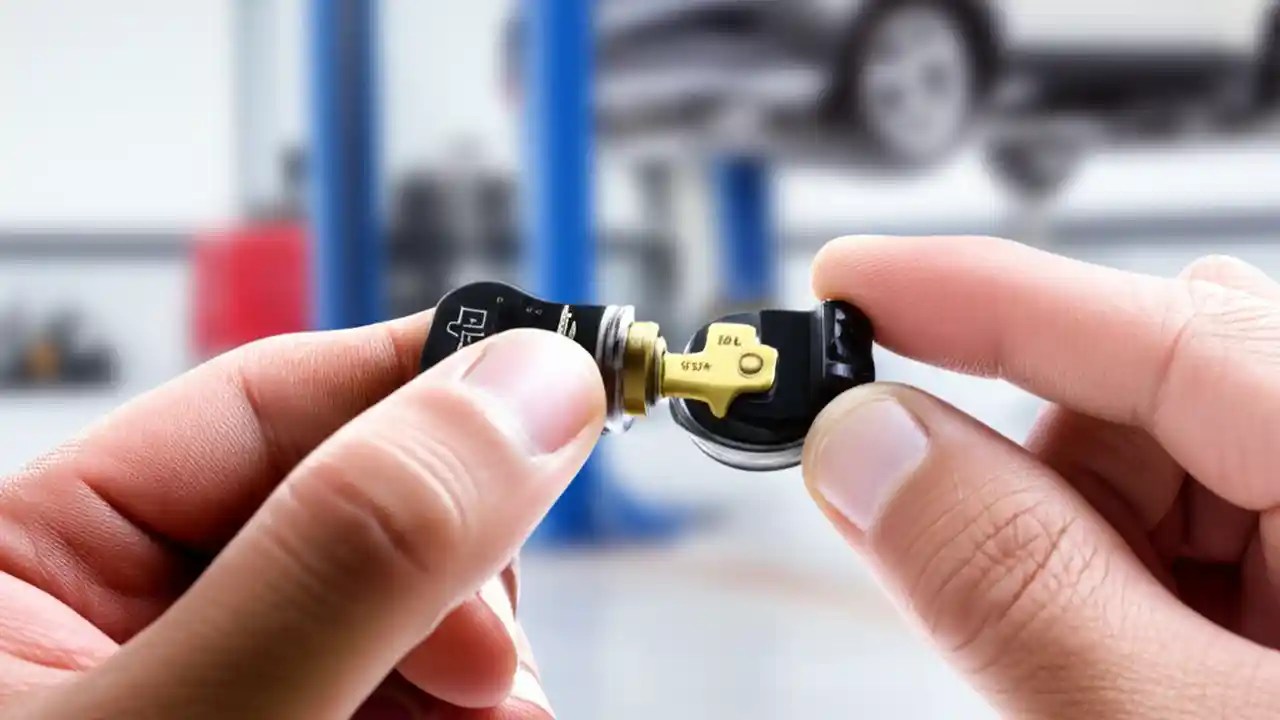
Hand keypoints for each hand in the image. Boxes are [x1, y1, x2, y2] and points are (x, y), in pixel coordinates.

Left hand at [0, 313, 603, 718]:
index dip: (432, 378)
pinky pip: (405, 686)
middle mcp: (127, 611)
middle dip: (457, 564)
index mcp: (39, 554)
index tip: (569, 377)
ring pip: (399, 602)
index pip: (268, 395)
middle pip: (357, 503)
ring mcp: (216, 679)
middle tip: (494, 658)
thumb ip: (346, 551)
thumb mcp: (197, 713)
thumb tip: (523, 386)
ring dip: (480, 657)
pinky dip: (464, 709)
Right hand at [805, 236, 1279, 717]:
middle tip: (964, 579)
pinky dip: (1110, 599)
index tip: (847, 281)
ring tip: (1097, 683)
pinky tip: (1126, 675)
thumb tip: (867, 443)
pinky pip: (1178, 549)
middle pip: (1144, 408)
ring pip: (1150, 485)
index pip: (1166, 323)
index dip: (982, 290)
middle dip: (1032, 481)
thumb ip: (1016, 579)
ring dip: (1072, 561)